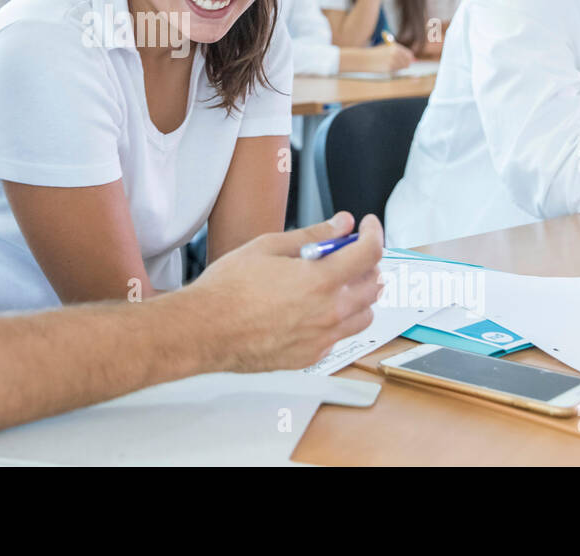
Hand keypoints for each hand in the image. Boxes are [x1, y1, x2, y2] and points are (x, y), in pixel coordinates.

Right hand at [187, 212, 383, 371]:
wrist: (205, 330)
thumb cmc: (228, 289)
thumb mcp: (268, 247)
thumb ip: (312, 235)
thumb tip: (340, 223)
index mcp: (320, 281)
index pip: (369, 253)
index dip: (374, 233)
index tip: (368, 225)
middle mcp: (328, 313)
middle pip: (373, 285)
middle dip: (367, 262)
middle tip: (348, 252)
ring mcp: (322, 339)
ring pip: (364, 316)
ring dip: (358, 295)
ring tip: (335, 283)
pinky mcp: (311, 357)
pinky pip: (340, 337)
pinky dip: (338, 320)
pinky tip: (314, 309)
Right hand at [369, 43, 414, 72]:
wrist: (365, 59)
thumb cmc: (375, 53)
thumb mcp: (386, 49)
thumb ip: (398, 52)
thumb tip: (409, 59)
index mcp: (396, 47)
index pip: (409, 54)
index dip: (409, 59)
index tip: (408, 62)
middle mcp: (396, 53)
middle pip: (407, 62)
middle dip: (405, 65)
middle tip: (402, 66)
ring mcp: (393, 61)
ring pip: (401, 67)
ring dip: (397, 67)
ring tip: (388, 65)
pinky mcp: (389, 67)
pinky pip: (395, 70)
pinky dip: (392, 70)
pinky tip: (385, 67)